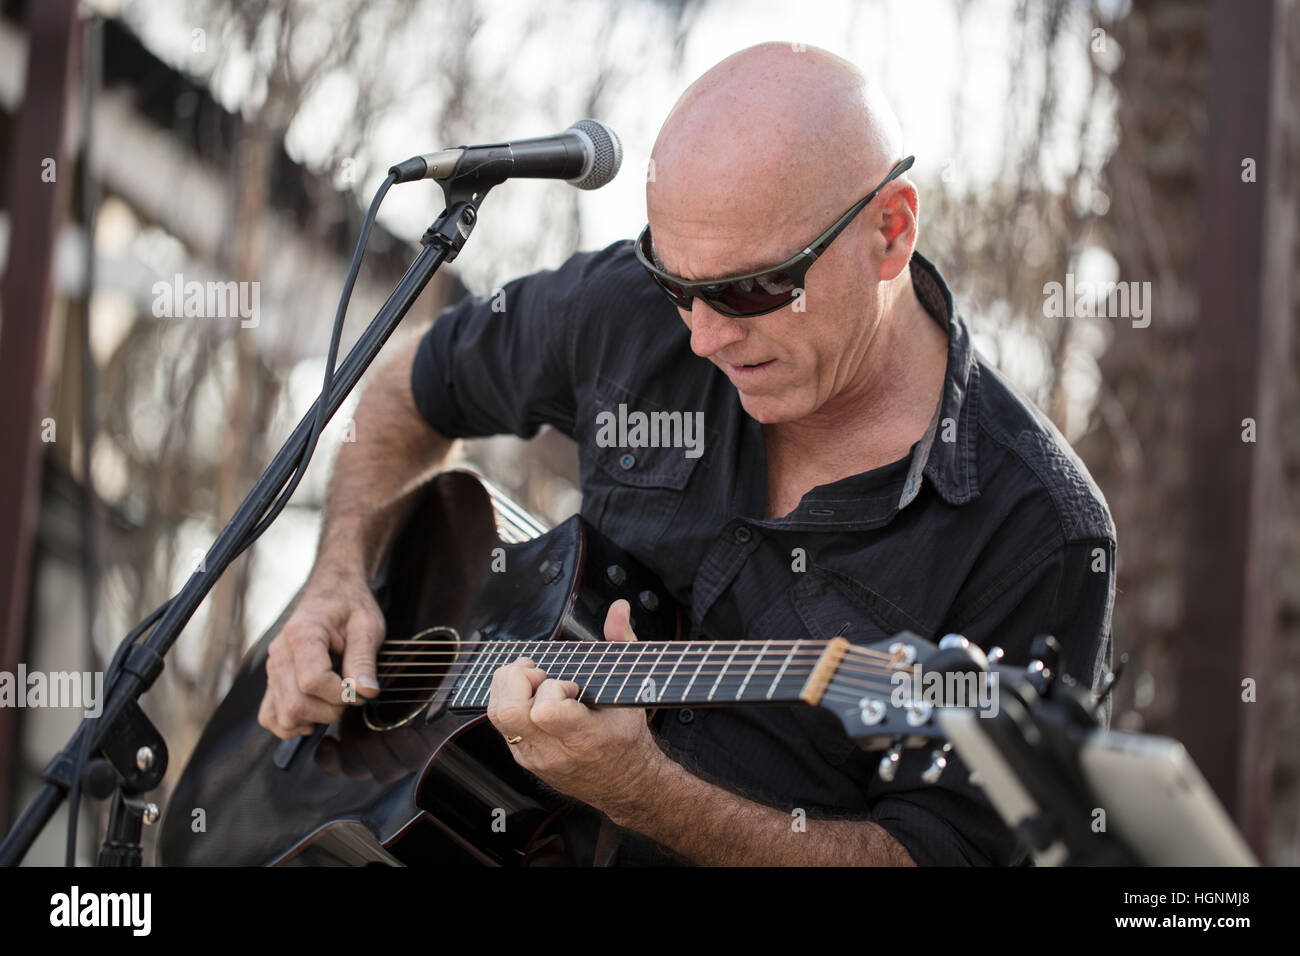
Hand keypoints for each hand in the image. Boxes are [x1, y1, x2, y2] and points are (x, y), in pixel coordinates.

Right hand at [257, 563, 383, 738]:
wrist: (333, 592)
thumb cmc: (351, 606)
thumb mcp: (367, 626)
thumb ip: (364, 660)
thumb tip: (366, 693)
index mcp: (302, 634)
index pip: (312, 681)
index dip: (341, 694)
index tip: (361, 688)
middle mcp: (279, 654)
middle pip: (296, 705)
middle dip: (331, 711)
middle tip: (351, 695)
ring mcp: (272, 669)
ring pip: (282, 716)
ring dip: (313, 719)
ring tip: (334, 702)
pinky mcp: (273, 681)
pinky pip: (270, 716)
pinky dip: (291, 725)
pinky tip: (314, 716)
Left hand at [485, 599, 664, 814]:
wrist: (625, 785)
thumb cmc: (628, 738)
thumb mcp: (633, 691)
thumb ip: (623, 644)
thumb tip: (619, 608)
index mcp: (585, 737)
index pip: (545, 712)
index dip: (551, 689)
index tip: (569, 685)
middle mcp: (554, 751)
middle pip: (507, 712)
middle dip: (516, 680)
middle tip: (538, 674)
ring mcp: (534, 757)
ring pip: (497, 717)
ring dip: (509, 687)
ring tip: (532, 679)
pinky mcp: (523, 759)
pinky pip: (500, 725)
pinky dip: (511, 701)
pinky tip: (531, 695)